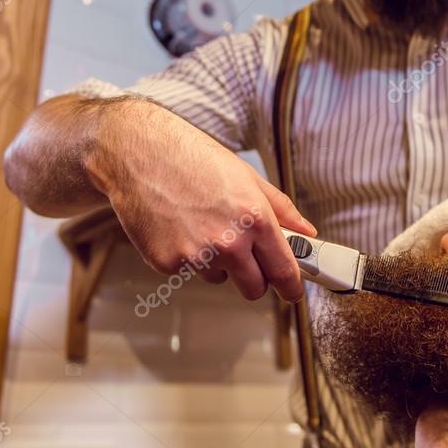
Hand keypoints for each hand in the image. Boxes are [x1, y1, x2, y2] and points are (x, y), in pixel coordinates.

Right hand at [86, 98, 315, 300]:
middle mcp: (228, 243)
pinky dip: (187, 256)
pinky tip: (179, 227)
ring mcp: (196, 257)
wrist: (141, 155)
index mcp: (255, 220)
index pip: (283, 270)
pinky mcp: (167, 264)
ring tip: (202, 224)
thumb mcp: (248, 177)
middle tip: (246, 257)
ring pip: (220, 278)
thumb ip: (282, 209)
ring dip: (217, 263)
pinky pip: (188, 272)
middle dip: (255, 278)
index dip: (291, 287)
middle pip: (254, 288)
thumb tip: (306, 232)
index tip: (292, 292)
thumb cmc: (195, 159)